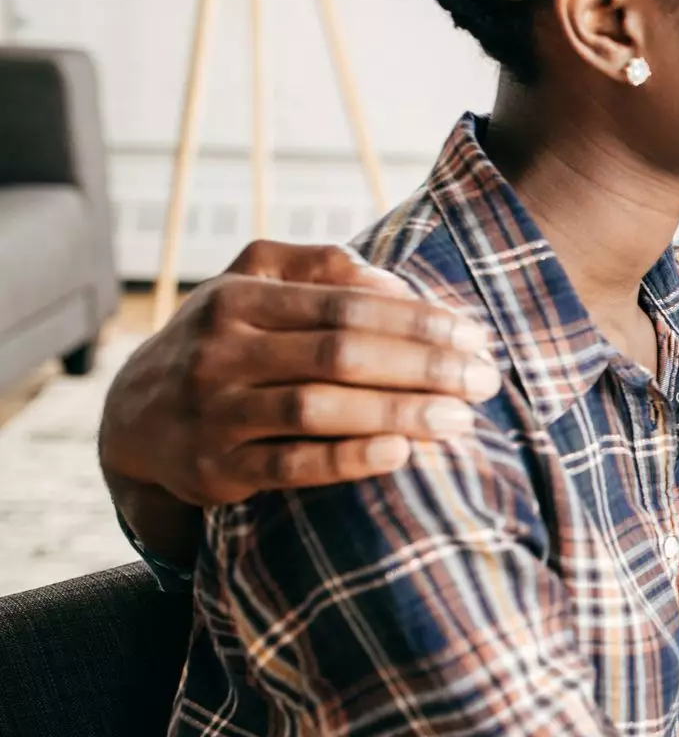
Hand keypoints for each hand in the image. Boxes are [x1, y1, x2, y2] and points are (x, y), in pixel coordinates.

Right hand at [102, 240, 498, 513]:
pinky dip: (349, 459)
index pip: (345, 304)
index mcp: (239, 299)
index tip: (474, 336)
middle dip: (423, 366)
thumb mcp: (255, 284)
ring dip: (399, 413)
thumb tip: (396, 283)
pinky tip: (402, 453)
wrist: (135, 418)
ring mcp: (216, 412)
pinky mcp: (216, 468)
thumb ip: (323, 268)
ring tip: (460, 419)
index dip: (417, 320)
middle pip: (340, 355)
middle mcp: (222, 351)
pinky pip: (291, 465)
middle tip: (484, 380)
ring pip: (319, 409)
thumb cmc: (224, 340)